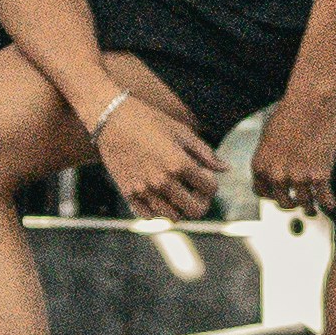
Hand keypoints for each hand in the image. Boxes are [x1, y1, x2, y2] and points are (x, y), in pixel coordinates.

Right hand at [92, 81, 222, 222]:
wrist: (110, 117)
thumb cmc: (149, 119)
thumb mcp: (181, 131)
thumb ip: (205, 153)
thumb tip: (225, 169)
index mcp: (180, 164)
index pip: (210, 189)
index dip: (212, 184)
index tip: (204, 176)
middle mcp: (163, 181)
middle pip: (195, 211)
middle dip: (201, 202)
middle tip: (195, 192)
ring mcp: (144, 189)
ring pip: (173, 217)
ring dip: (180, 208)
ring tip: (177, 194)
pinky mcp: (128, 193)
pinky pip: (149, 216)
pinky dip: (158, 211)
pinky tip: (159, 196)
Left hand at [258, 78, 335, 216]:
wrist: (310, 102)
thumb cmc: (291, 112)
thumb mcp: (270, 136)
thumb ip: (271, 157)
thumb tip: (279, 169)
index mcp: (261, 165)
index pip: (262, 193)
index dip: (273, 195)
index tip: (282, 195)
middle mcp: (276, 175)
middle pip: (283, 203)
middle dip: (292, 203)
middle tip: (300, 203)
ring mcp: (298, 178)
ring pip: (305, 205)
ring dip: (311, 208)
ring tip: (316, 209)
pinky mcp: (319, 176)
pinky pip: (324, 200)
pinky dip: (330, 204)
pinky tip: (333, 204)